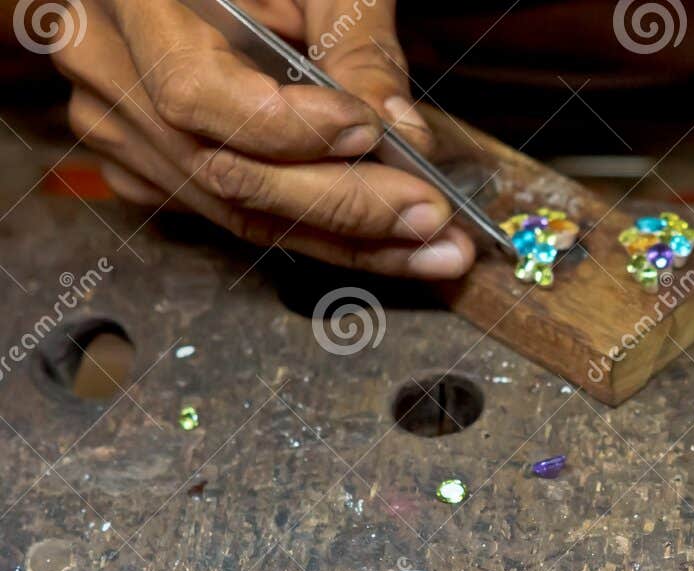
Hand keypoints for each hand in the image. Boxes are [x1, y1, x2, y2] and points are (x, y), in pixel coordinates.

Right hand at [53, 0, 474, 278]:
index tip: (368, 131)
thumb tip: (403, 130)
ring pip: (233, 212)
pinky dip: (315, 235)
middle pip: (223, 171)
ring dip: (344, 240)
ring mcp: (115, 124)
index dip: (286, 127)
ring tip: (433, 248)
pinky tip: (385, 244)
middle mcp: (105, 67)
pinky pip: (232, 219)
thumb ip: (357, 43)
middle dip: (342, 206)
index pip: (194, 91)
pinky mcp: (145, 167)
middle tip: (432, 219)